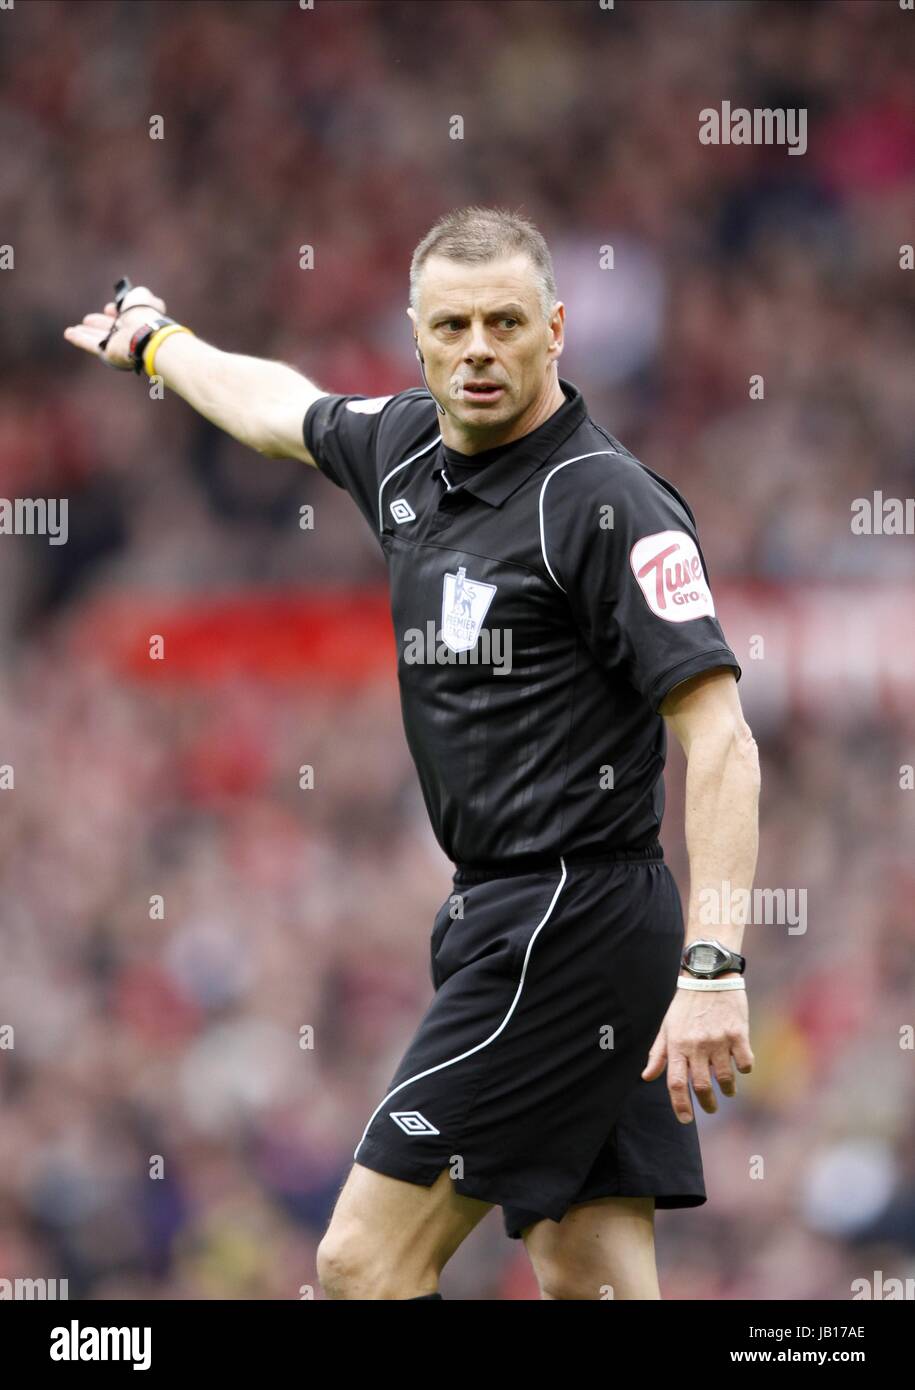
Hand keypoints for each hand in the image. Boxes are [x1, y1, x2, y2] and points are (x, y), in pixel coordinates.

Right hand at [63, 285, 167, 369]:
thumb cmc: (145, 315)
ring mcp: (119, 346)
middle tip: (88, 320)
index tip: (108, 308)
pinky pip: (92, 345)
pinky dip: (80, 339)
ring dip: (86, 333)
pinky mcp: (108, 354)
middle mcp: (129, 334)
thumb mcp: (141, 297)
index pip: (126, 317)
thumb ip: (136, 296)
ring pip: (99, 338)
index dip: (116, 311)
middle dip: (100, 324)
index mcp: (140, 320)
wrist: (147, 335)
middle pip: (111, 329)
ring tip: (73, 329)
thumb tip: (133, 296)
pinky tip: (68, 334)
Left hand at [641, 978, 753, 1122]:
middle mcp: (697, 1045)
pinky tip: (740, 1066)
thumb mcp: (667, 1027)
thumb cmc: (685, 1005)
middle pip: (701, 1086)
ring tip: (727, 1091)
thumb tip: (647, 1077)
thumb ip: (658, 1054)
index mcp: (677, 1045)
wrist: (709, 977)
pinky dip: (744, 1069)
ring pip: (725, 1078)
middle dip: (707, 1104)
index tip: (686, 1119)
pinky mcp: (738, 1034)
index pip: (676, 1083)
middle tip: (711, 1108)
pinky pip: (745, 1063)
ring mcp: (719, 1040)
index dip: (680, 1105)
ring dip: (727, 1089)